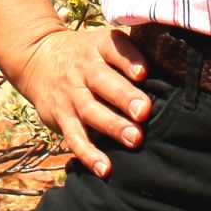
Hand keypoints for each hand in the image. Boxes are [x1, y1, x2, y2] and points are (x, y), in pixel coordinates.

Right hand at [12, 22, 154, 177]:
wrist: (37, 57)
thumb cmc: (86, 54)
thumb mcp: (103, 41)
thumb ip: (132, 50)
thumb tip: (173, 58)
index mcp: (97, 47)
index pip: (113, 49)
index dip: (129, 60)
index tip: (143, 73)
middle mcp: (82, 70)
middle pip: (102, 81)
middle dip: (123, 97)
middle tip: (144, 111)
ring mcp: (70, 95)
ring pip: (90, 111)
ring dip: (112, 126)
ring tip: (134, 140)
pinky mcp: (61, 118)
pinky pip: (74, 138)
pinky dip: (88, 154)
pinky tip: (105, 168)